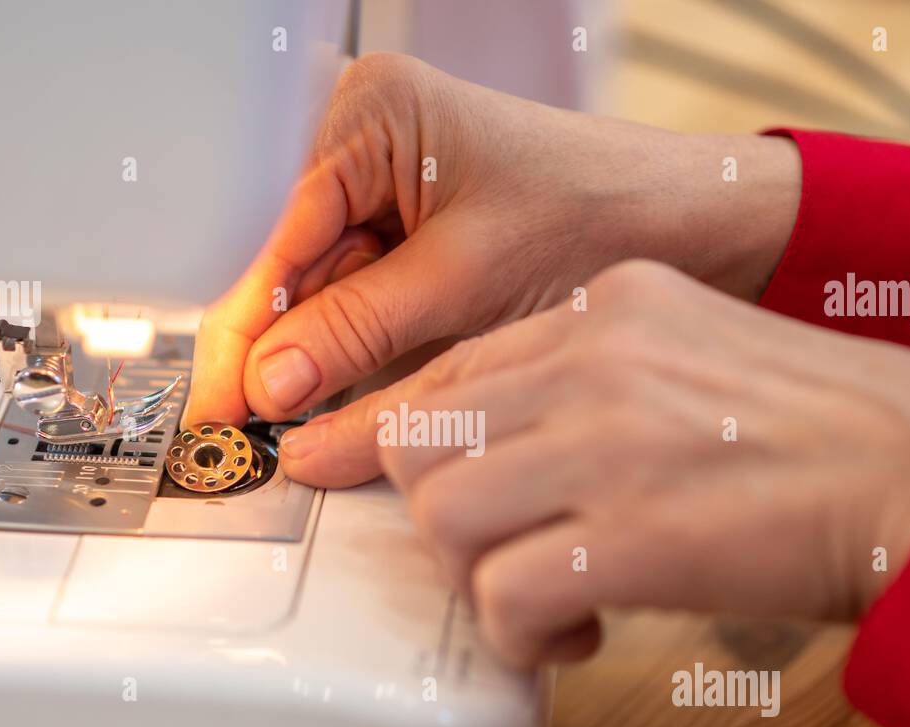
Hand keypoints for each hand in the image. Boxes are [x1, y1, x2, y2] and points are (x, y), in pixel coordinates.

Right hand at [184, 53, 800, 426]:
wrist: (688, 223)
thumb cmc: (598, 215)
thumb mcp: (461, 282)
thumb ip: (355, 332)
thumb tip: (268, 384)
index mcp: (371, 114)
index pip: (282, 238)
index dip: (249, 331)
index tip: (221, 406)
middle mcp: (369, 140)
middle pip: (295, 264)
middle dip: (280, 347)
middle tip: (245, 428)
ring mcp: (390, 184)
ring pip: (325, 288)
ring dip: (320, 353)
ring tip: (295, 419)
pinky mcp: (416, 228)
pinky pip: (362, 294)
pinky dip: (356, 346)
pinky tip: (343, 388)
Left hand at [277, 261, 909, 665]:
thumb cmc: (821, 426)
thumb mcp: (693, 354)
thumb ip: (594, 379)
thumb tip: (504, 441)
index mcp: (606, 303)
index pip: (451, 368)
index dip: (408, 436)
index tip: (382, 470)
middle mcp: (594, 358)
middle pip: (422, 438)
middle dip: (439, 512)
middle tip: (501, 548)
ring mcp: (609, 443)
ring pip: (441, 515)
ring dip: (476, 577)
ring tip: (541, 600)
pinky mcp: (632, 536)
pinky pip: (502, 596)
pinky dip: (520, 637)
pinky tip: (575, 636)